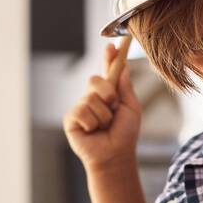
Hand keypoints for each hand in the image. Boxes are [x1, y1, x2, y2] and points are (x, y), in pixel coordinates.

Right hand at [63, 43, 141, 169]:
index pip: (106, 72)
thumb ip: (125, 86)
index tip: (112, 47)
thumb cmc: (124, 134)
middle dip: (108, 94)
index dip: (108, 58)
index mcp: (108, 93)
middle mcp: (92, 97)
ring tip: (104, 127)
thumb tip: (123, 65)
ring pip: (91, 99)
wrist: (116, 155)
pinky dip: (91, 123)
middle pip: (95, 80)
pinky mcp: (71, 119)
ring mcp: (81, 107)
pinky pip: (82, 111)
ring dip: (103, 115)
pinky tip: (92, 132)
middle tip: (113, 109)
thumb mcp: (131, 107)